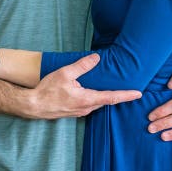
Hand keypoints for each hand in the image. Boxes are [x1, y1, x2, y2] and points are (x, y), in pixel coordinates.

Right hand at [27, 54, 141, 118]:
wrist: (33, 105)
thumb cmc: (48, 90)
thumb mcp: (65, 73)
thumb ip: (82, 66)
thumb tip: (97, 58)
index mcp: (87, 99)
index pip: (112, 97)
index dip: (126, 95)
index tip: (138, 94)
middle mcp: (86, 108)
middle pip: (106, 101)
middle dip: (118, 96)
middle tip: (130, 89)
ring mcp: (80, 112)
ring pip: (97, 104)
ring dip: (106, 97)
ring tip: (116, 90)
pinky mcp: (74, 112)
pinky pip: (89, 105)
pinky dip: (95, 99)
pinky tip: (94, 93)